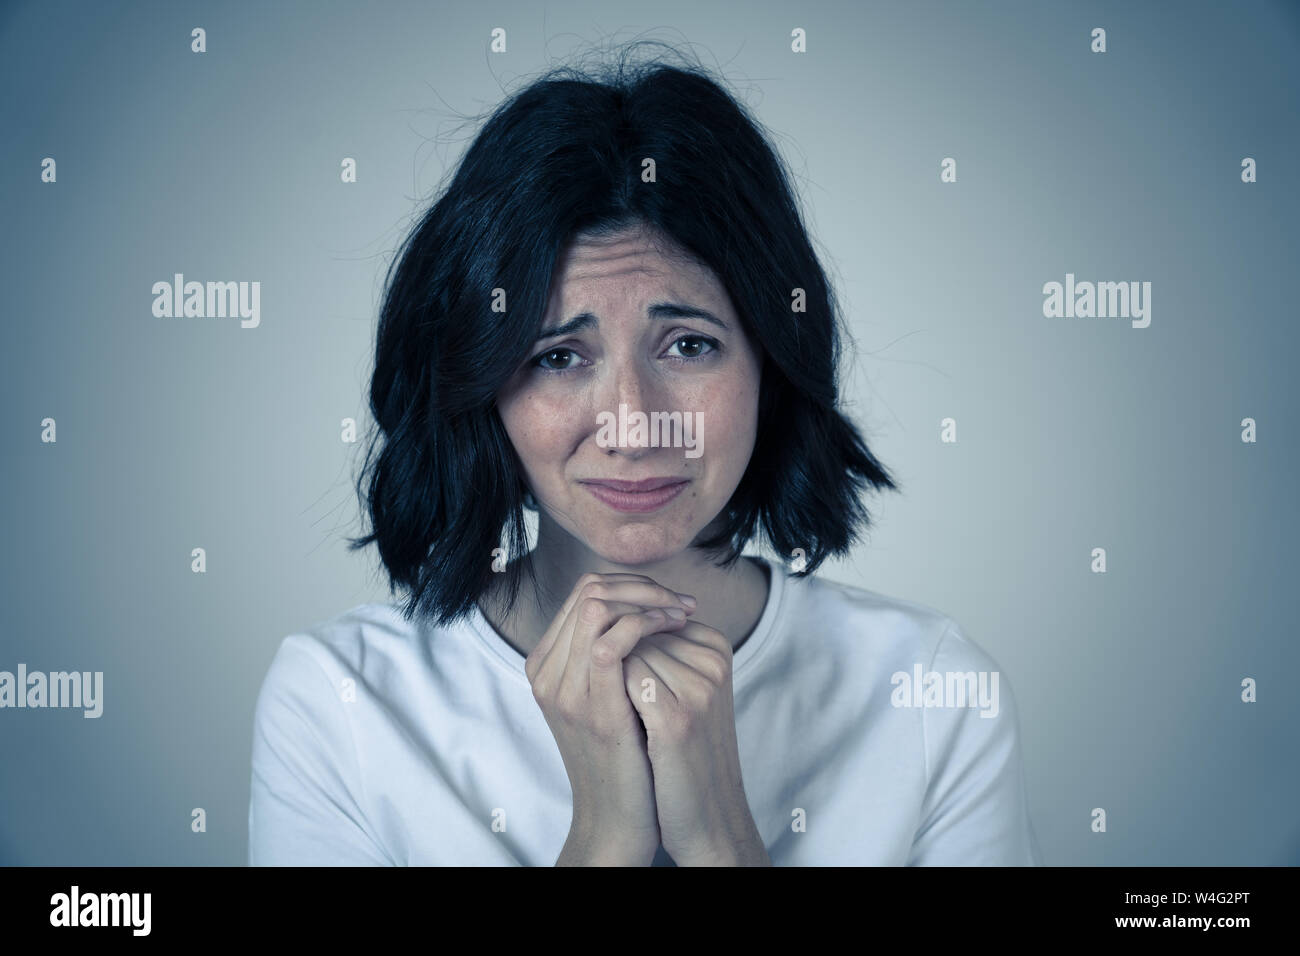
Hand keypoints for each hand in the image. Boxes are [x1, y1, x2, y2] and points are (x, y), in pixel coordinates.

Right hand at [525, 573, 695, 865]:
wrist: (617, 818)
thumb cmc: (623, 754)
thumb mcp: (607, 695)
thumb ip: (609, 653)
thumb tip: (646, 605)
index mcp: (546, 664)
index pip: (584, 592)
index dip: (632, 586)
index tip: (671, 600)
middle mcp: (546, 672)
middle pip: (588, 591)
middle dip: (641, 587)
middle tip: (680, 604)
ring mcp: (565, 690)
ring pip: (596, 607)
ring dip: (648, 602)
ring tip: (681, 617)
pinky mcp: (592, 708)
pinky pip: (610, 642)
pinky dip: (646, 625)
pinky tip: (673, 633)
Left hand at [623, 620, 770, 865]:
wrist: (706, 815)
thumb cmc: (686, 750)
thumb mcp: (684, 690)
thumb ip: (661, 650)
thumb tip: (612, 615)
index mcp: (716, 647)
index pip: (650, 614)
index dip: (622, 641)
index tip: (623, 676)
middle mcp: (711, 660)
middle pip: (636, 629)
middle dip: (613, 656)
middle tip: (615, 696)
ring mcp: (697, 687)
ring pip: (625, 650)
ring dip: (607, 674)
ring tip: (616, 709)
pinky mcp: (677, 718)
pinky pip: (624, 679)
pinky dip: (609, 692)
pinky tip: (613, 718)